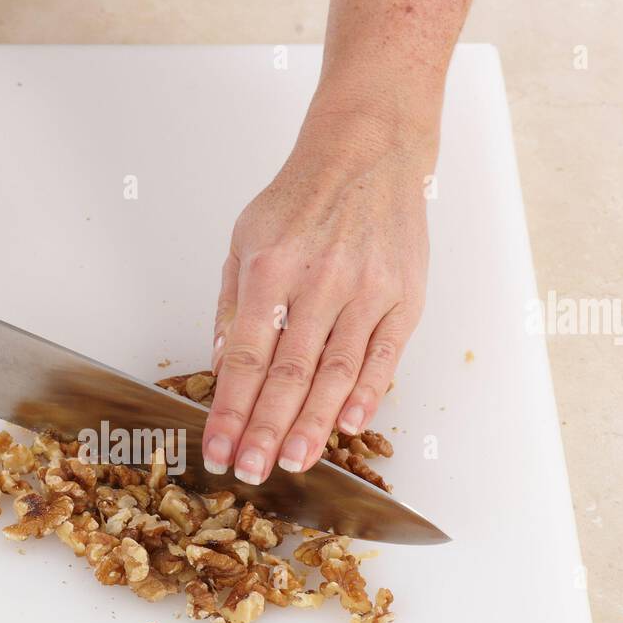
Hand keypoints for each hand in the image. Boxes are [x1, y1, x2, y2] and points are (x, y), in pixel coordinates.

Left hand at [203, 104, 436, 482]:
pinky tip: (349, 426)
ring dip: (313, 425)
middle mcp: (318, 281)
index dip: (229, 410)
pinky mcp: (404, 296)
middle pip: (288, 374)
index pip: (245, 357)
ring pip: (336, 372)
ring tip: (292, 463)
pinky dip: (368, 393)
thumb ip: (232, 304)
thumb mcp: (245, 237)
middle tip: (250, 473)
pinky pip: (384, 355)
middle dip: (265, 430)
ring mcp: (366, 289)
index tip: (217, 449)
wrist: (370, 149)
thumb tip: (220, 363)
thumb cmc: (302, 196)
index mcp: (270, 268)